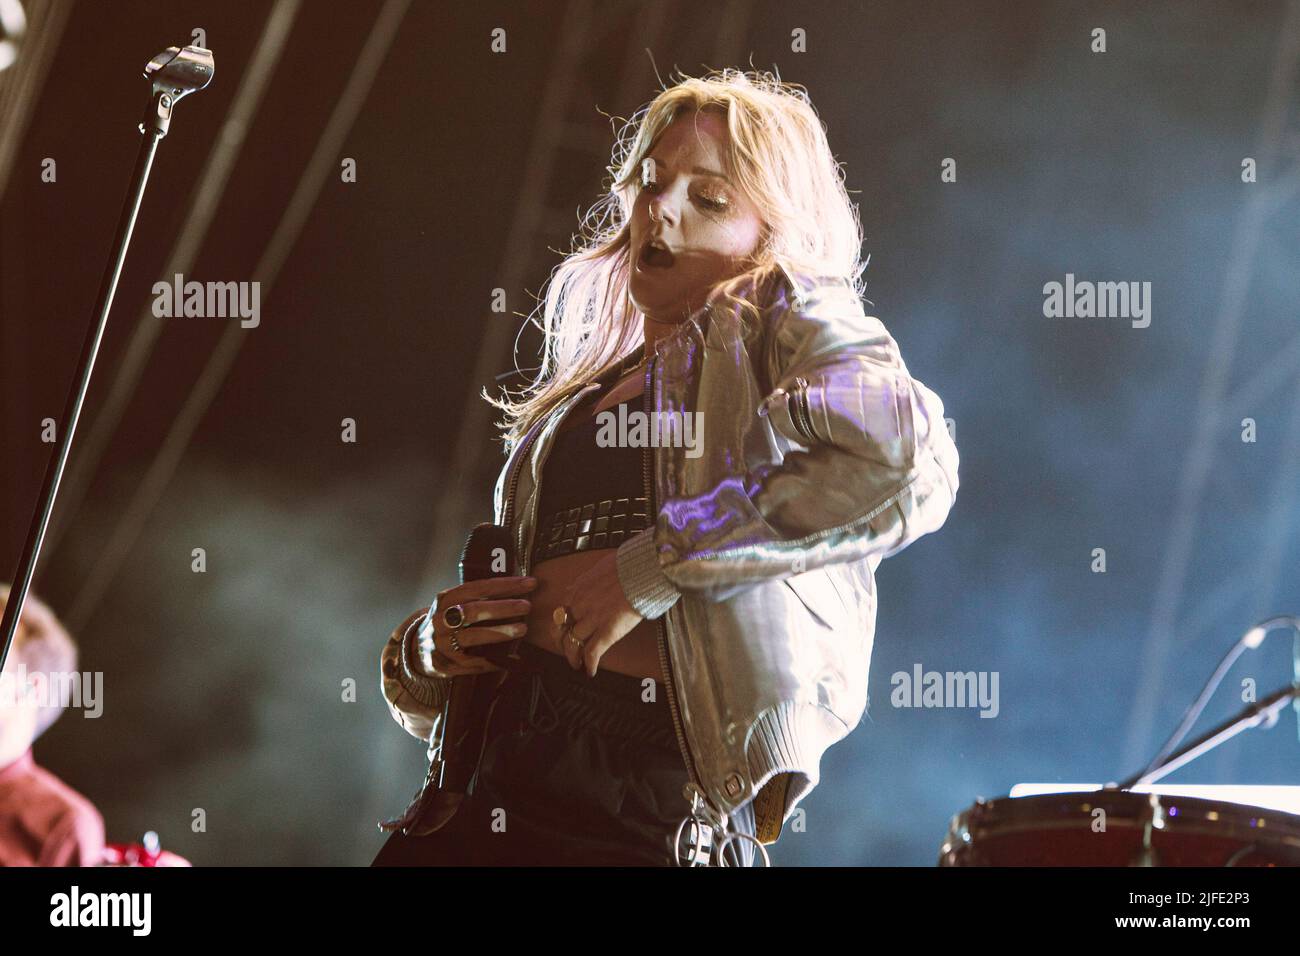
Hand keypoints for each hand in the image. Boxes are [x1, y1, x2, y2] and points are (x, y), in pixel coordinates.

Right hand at [422, 576, 537, 676]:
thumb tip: (518, 587)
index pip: (477, 587)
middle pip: (473, 611)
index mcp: (445, 599)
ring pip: (472, 637)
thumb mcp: (454, 605)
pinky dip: (493, 661)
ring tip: (522, 630)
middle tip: (527, 606)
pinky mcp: (444, 665)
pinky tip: (512, 658)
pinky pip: (472, 663)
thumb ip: (478, 597)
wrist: (417, 650)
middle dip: (502, 607)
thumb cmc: (447, 622)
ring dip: (499, 633)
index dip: (505, 585)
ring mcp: (440, 643)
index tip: (529, 583)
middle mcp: (440, 619)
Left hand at [558, 553, 643, 676]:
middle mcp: (580, 605)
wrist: (643, 570)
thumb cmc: (629, 565)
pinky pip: (592, 652)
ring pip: (572, 643)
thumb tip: (597, 582)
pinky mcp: (607, 631)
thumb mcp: (602, 567)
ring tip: (576, 664)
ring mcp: (592, 619)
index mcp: (577, 589)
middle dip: (561, 643)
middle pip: (561, 630)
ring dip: (573, 656)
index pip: (560, 612)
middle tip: (566, 650)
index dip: (560, 626)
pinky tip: (591, 671)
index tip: (563, 632)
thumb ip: (594, 580)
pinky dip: (590, 664)